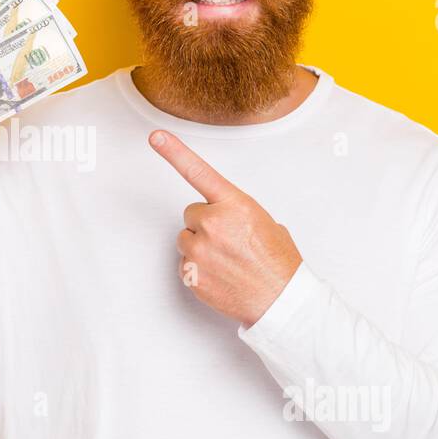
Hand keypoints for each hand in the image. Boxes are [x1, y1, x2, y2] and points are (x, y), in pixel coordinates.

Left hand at [149, 129, 303, 328]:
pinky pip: (185, 263)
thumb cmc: (278, 262)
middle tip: (230, 241)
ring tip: (227, 260)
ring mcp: (199, 250)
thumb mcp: (265, 222)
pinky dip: (199, 268)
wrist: (281, 301)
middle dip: (206, 224)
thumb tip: (223, 216)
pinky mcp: (190, 274)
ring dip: (201, 246)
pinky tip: (221, 275)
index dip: (174, 152)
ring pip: (186, 238)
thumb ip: (236, 211)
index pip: (198, 172)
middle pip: (191, 213)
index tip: (155, 137)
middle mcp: (213, 224)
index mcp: (234, 205)